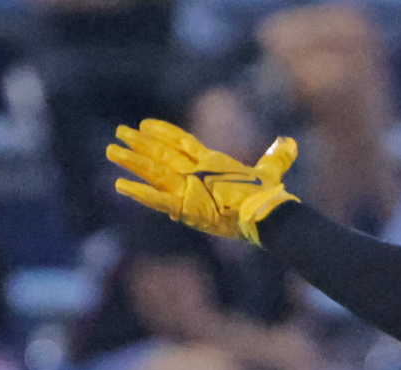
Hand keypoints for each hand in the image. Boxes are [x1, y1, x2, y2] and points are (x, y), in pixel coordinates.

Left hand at [109, 118, 299, 242]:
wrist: (265, 213)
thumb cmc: (269, 196)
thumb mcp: (272, 172)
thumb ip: (276, 157)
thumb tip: (288, 142)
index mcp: (213, 162)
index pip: (183, 142)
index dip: (163, 133)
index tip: (144, 125)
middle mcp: (197, 171)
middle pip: (162, 154)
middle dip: (140, 144)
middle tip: (119, 133)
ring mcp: (190, 188)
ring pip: (154, 170)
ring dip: (132, 160)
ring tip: (112, 150)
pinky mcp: (186, 206)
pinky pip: (157, 199)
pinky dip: (139, 193)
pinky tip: (119, 186)